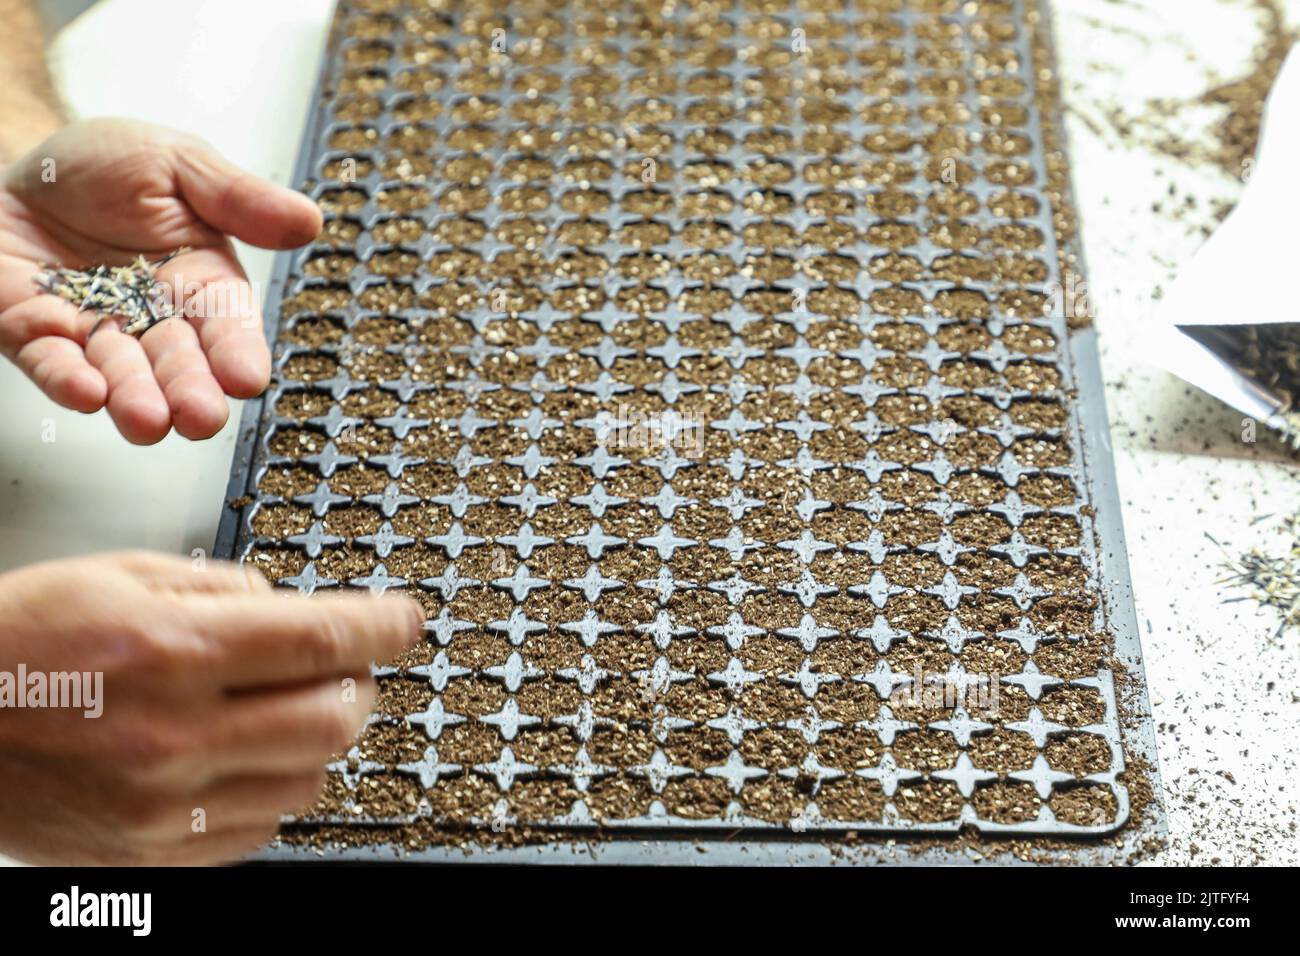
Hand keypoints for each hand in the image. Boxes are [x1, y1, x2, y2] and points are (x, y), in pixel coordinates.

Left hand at [0, 119, 321, 443]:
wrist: (16, 165)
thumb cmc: (98, 167)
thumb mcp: (176, 162)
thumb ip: (238, 196)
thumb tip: (307, 219)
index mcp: (201, 281)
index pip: (229, 325)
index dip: (238, 353)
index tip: (247, 378)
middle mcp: (153, 316)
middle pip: (180, 364)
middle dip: (191, 393)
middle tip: (201, 415)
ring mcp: (94, 332)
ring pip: (121, 376)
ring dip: (135, 400)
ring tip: (148, 420)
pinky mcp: (35, 335)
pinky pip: (52, 364)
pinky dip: (67, 381)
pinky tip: (87, 392)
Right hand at [0, 551, 422, 864]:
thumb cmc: (17, 646)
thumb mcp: (117, 577)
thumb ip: (220, 586)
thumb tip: (288, 605)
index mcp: (170, 650)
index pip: (320, 640)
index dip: (384, 627)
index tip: (406, 621)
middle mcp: (174, 734)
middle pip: (334, 718)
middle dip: (361, 685)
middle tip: (347, 666)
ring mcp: (165, 805)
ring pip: (309, 780)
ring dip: (319, 739)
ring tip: (283, 709)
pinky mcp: (153, 853)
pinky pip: (261, 829)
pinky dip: (276, 788)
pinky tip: (244, 756)